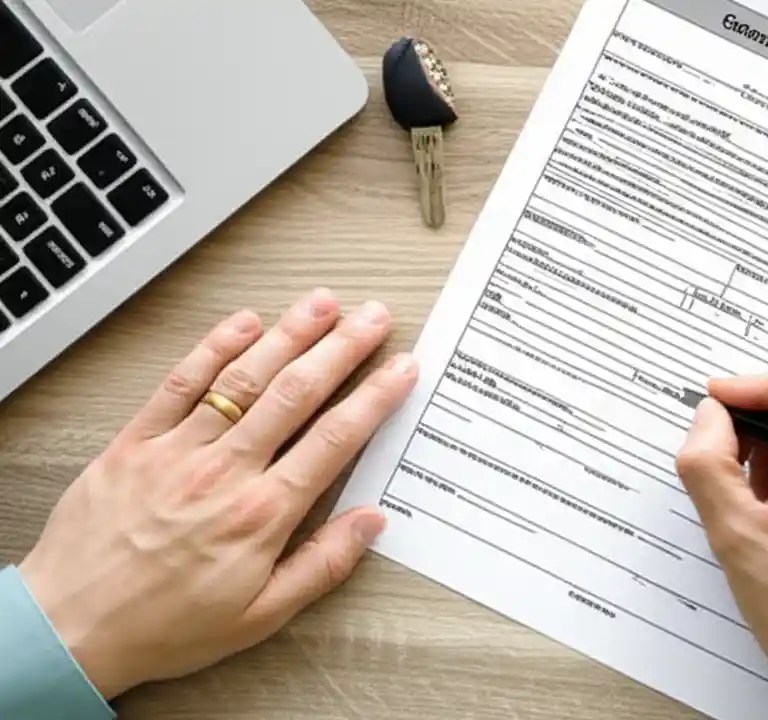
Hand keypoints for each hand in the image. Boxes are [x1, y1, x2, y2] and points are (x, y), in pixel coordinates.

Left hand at [18, 289, 417, 699]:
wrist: (71, 630)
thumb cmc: (167, 628)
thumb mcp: (260, 616)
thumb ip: (322, 565)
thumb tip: (371, 522)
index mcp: (261, 515)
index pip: (334, 440)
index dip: (375, 398)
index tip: (402, 369)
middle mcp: (224, 472)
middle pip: (296, 394)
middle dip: (342, 348)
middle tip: (374, 317)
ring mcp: (177, 451)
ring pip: (244, 378)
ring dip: (289, 334)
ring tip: (322, 303)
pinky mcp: (135, 443)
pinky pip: (180, 383)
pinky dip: (213, 348)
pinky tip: (243, 322)